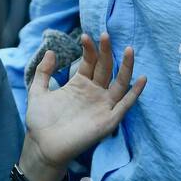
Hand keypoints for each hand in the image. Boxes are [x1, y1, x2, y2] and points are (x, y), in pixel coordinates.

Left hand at [23, 31, 145, 175]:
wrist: (42, 145)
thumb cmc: (41, 120)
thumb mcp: (38, 91)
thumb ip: (43, 71)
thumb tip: (50, 51)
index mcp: (79, 84)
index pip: (90, 62)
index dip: (89, 49)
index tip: (85, 36)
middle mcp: (94, 92)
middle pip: (105, 68)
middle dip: (106, 51)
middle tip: (105, 34)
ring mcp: (102, 105)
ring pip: (119, 82)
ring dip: (125, 66)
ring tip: (129, 49)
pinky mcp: (108, 120)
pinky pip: (125, 105)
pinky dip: (135, 92)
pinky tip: (142, 78)